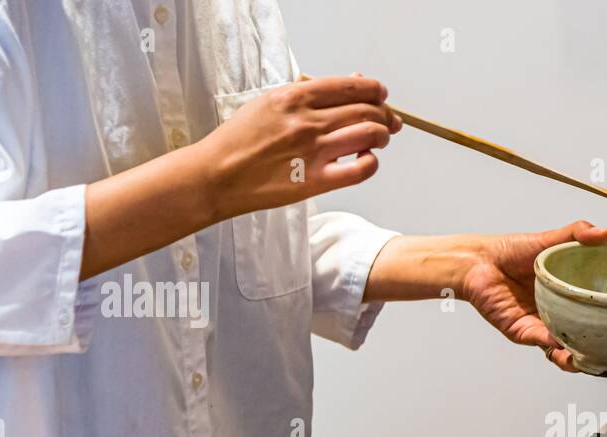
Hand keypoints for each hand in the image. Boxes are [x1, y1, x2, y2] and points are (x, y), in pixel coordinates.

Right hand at [196, 75, 402, 219]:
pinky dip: (371, 163)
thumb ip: (312, 93)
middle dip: (385, 114)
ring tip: (379, 140)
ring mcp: (312, 152)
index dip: (374, 90)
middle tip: (389, 122)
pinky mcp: (314, 182)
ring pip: (369, 135)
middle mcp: (307, 121)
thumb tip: (354, 83)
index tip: (381, 95)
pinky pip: (360, 170)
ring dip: (382, 136)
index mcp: (295, 96)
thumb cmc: (241, 139)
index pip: (351, 86)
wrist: (217, 175)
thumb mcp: (271, 102)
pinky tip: (366, 160)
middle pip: (366, 110)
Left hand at [460, 220, 606, 370]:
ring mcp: (540, 325)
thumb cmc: (510, 251)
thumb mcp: (549, 240)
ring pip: (564, 348)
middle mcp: (556, 313)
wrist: (478, 261)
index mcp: (567, 294)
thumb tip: (605, 232)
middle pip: (583, 336)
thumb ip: (576, 235)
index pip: (595, 310)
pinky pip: (542, 343)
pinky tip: (562, 341)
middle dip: (600, 346)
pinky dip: (553, 345)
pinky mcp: (522, 332)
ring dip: (578, 355)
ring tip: (592, 354)